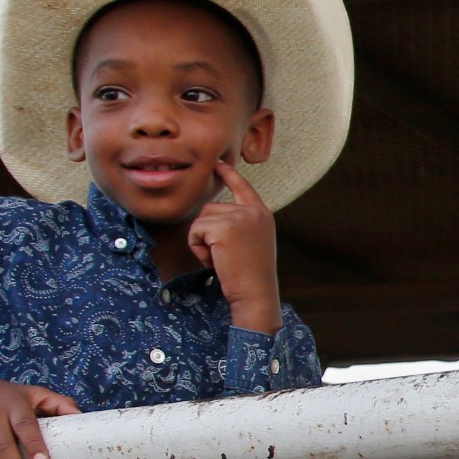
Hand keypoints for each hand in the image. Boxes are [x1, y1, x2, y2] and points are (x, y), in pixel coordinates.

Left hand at [190, 161, 280, 333]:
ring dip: (202, 242)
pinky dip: (198, 249)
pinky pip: (195, 231)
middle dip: (208, 233)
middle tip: (225, 257)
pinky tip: (214, 262)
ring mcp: (240, 217)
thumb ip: (238, 224)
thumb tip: (210, 212)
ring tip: (221, 259)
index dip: (228, 174)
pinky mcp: (224, 228)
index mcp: (262, 214)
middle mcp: (253, 211)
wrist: (256, 295)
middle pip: (210, 208)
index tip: (217, 162)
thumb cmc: (250, 277)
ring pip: (200, 219)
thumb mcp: (251, 243)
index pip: (242, 187)